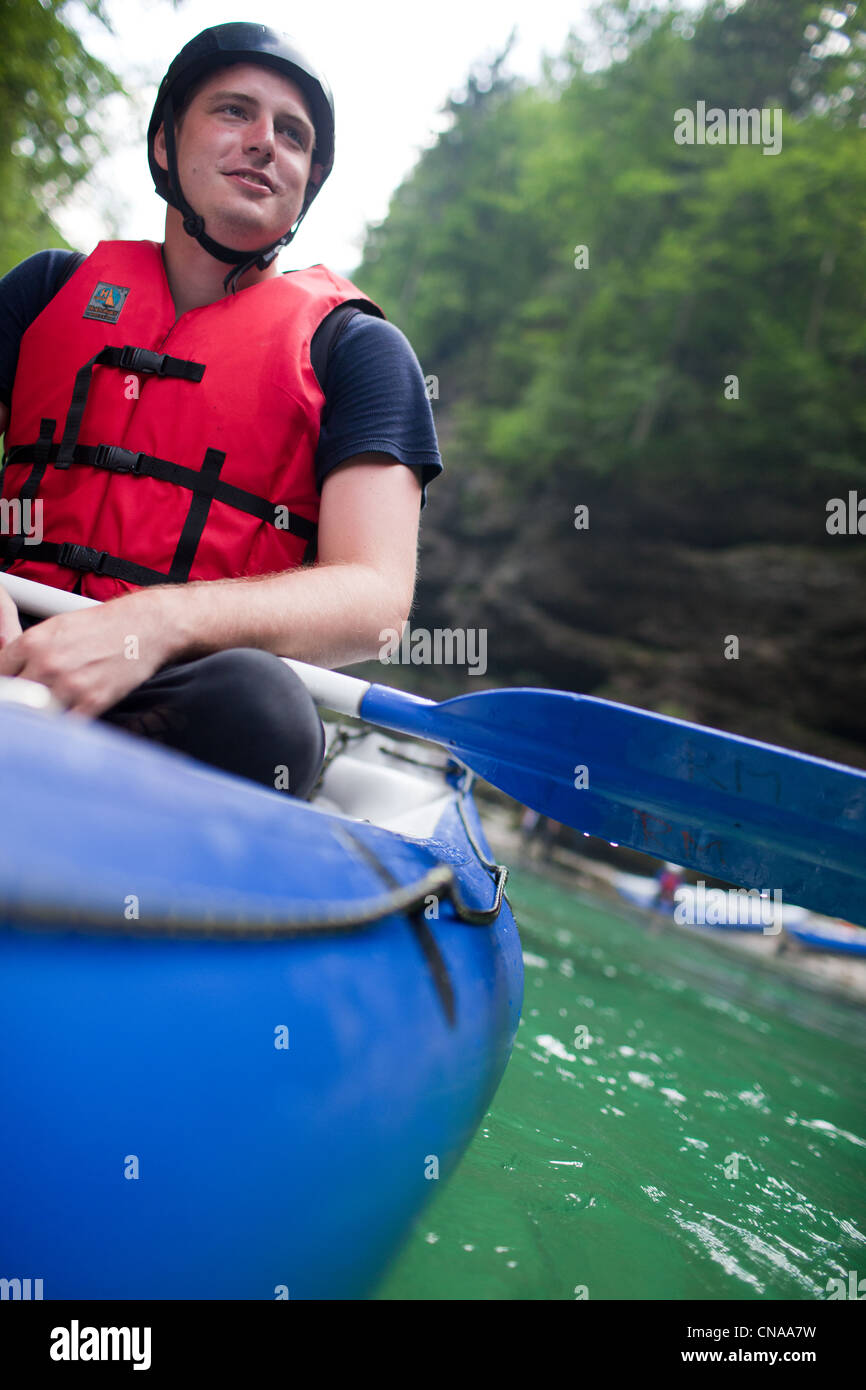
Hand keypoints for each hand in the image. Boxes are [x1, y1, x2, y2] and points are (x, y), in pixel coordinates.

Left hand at [0, 589, 175, 716]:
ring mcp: (70, 685)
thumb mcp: (56, 627)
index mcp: (33, 643)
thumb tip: (9, 669)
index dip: (4, 684)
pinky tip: (66, 719)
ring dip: (40, 716)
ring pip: (37, 715)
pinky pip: (66, 725)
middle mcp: (48, 664)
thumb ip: (28, 649)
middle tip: (28, 702)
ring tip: (48, 711)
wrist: (143, 627)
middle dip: (18, 702)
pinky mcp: (93, 701)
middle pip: (13, 698)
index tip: (11, 691)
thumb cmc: (102, 626)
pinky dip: (63, 727)